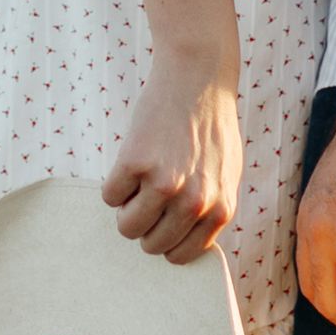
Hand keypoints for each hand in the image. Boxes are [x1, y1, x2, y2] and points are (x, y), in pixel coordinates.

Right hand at [103, 60, 242, 264]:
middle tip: (149, 193)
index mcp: (219, 210)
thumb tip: (182, 246)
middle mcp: (194, 203)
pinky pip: (110, 196)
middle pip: (150, 244)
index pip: (179, 256)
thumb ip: (210, 211)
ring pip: (127, 227)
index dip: (165, 237)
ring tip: (139, 179)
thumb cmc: (211, 127)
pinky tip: (132, 158)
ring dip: (126, 208)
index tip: (163, 217)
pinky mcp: (136, 163)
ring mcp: (164, 184)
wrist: (198, 78)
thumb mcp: (225, 175)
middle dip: (145, 223)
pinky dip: (114, 183)